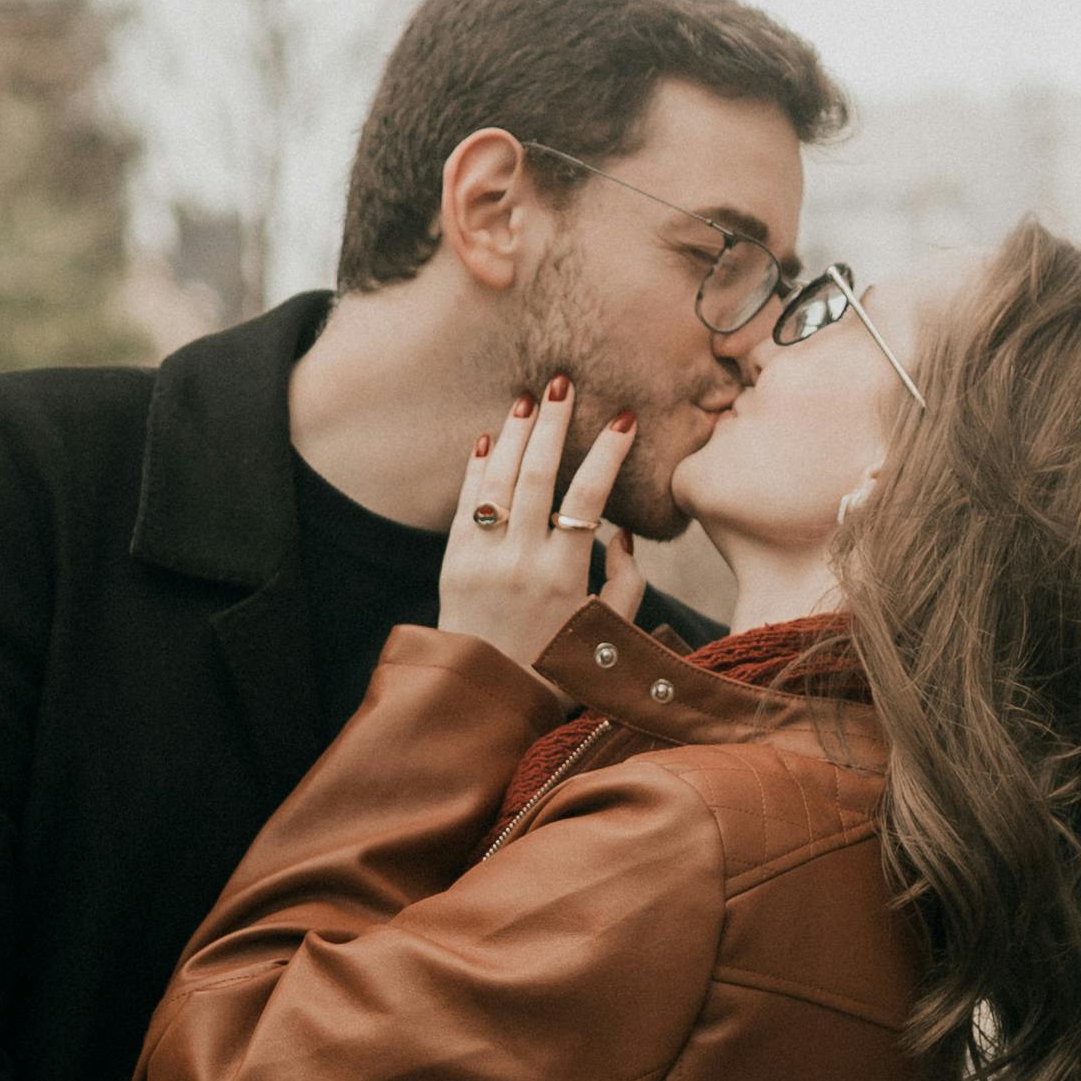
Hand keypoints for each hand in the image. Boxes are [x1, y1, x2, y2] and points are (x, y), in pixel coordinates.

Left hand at [437, 378, 646, 671]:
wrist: (487, 697)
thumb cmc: (558, 666)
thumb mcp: (607, 632)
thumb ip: (627, 581)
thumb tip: (620, 531)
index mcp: (565, 576)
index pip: (589, 497)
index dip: (607, 453)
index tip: (623, 419)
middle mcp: (521, 561)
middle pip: (536, 474)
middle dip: (551, 423)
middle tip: (562, 382)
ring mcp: (482, 559)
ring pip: (498, 480)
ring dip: (512, 433)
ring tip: (527, 398)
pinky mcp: (453, 562)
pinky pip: (466, 503)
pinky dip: (476, 468)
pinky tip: (486, 438)